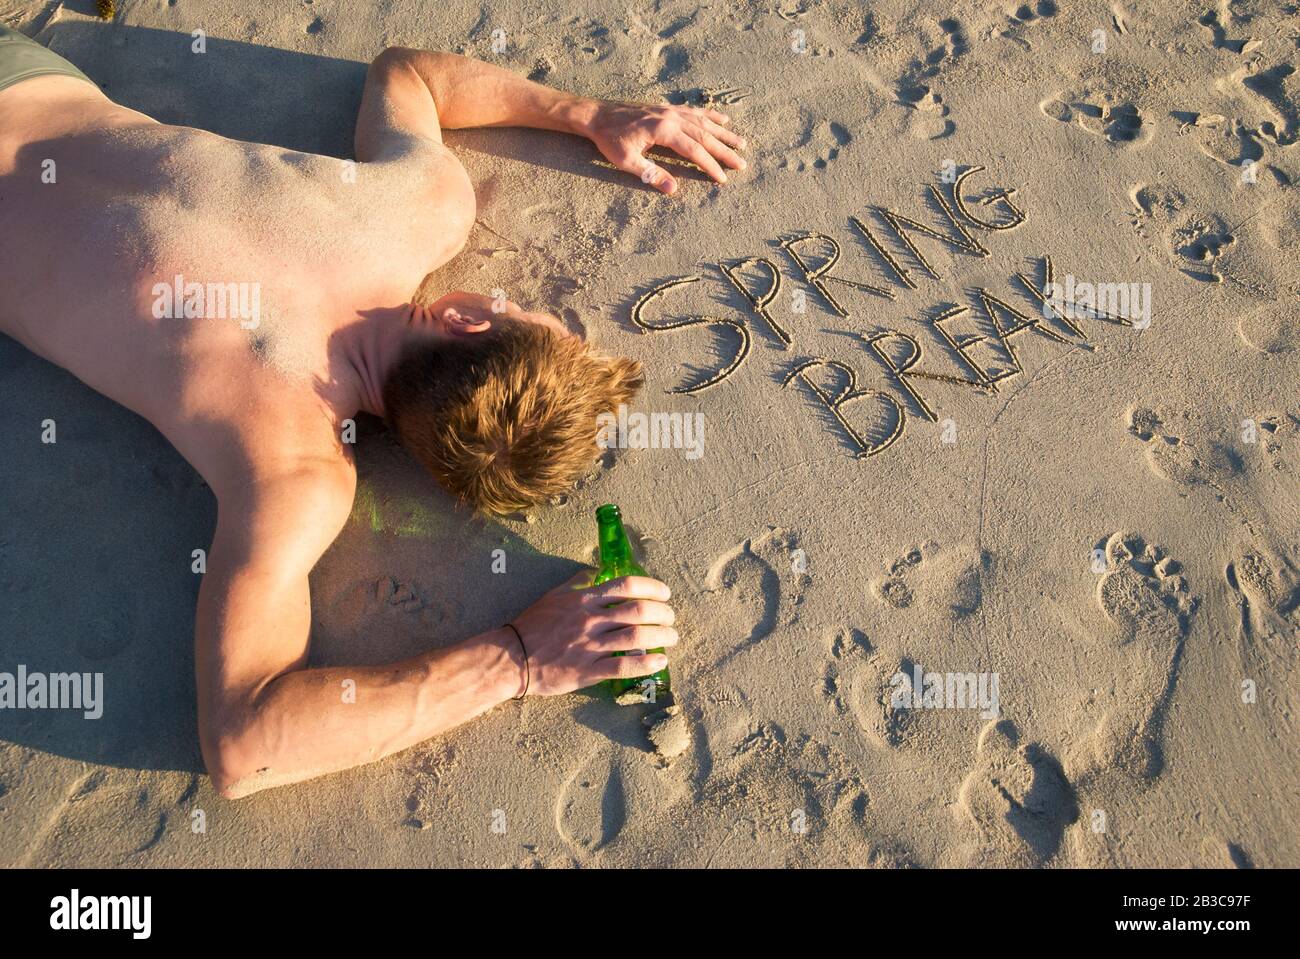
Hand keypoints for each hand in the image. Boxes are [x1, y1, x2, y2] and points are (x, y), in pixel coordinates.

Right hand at [509, 570, 677, 695]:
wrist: (511, 656)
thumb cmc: (533, 624)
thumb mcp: (555, 594)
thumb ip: (579, 582)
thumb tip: (599, 571)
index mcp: (584, 599)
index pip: (626, 586)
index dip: (652, 588)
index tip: (664, 593)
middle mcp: (590, 620)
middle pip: (638, 612)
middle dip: (663, 614)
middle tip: (671, 618)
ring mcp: (590, 646)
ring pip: (635, 638)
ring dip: (661, 637)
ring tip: (672, 638)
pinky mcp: (587, 670)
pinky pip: (623, 667)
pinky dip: (646, 664)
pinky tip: (659, 661)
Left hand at [581, 100, 746, 193]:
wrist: (597, 115)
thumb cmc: (609, 140)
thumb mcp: (626, 161)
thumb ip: (650, 174)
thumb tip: (672, 189)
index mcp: (664, 130)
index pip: (694, 151)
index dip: (710, 166)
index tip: (723, 179)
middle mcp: (672, 117)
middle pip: (705, 136)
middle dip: (725, 151)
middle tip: (742, 164)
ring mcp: (671, 110)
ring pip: (704, 122)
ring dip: (724, 133)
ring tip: (741, 143)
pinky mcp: (668, 108)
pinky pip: (695, 111)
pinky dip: (711, 115)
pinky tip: (723, 119)